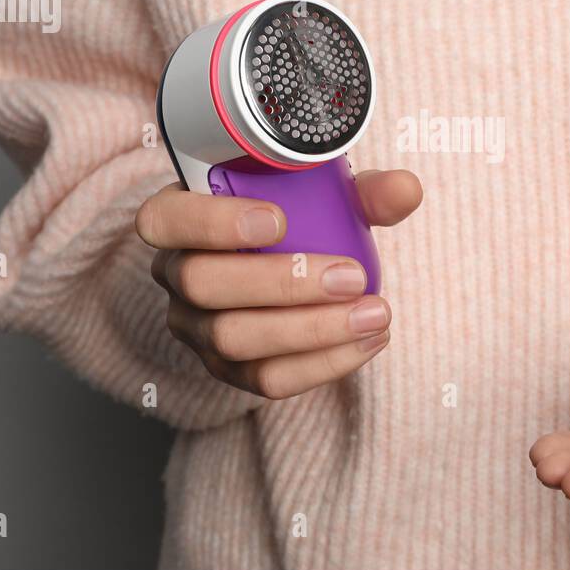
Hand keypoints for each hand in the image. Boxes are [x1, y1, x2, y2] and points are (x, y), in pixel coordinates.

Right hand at [136, 169, 421, 398]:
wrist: (292, 266)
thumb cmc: (297, 217)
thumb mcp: (325, 194)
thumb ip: (362, 190)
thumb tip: (404, 190)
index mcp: (180, 216)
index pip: (164, 219)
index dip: (213, 223)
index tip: (278, 221)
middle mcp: (175, 274)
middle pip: (202, 285)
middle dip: (282, 282)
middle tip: (353, 275)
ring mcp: (196, 328)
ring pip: (233, 339)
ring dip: (311, 330)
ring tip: (373, 313)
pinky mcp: (227, 369)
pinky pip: (266, 379)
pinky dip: (323, 363)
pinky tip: (368, 341)